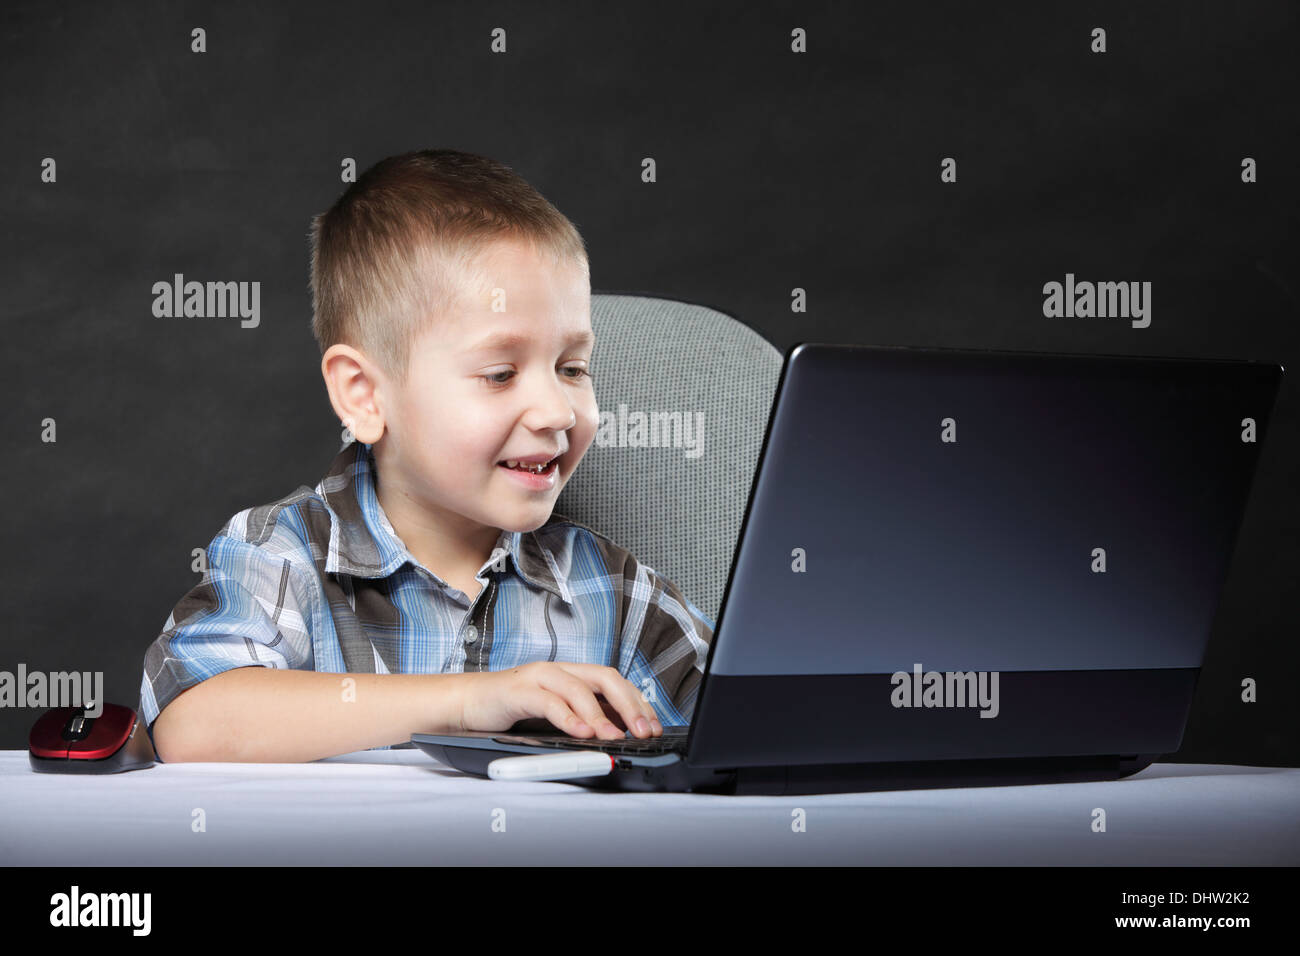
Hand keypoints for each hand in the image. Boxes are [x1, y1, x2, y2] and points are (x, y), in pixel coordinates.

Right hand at [457, 662, 663, 739]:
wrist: (466, 703)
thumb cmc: (512, 709)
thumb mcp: (555, 714)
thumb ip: (582, 717)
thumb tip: (619, 733)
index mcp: (572, 674)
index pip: (615, 682)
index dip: (638, 702)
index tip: (653, 726)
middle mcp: (559, 670)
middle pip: (605, 678)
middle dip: (630, 705)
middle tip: (644, 731)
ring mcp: (538, 677)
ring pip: (578, 687)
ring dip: (600, 714)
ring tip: (614, 736)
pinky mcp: (517, 690)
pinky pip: (547, 701)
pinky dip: (567, 717)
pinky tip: (580, 732)